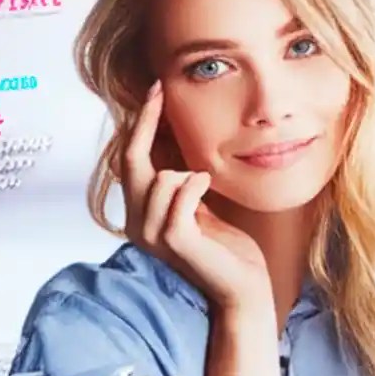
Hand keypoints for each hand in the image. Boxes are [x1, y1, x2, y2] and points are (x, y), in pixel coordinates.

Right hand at [121, 81, 273, 311]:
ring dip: (189, 175)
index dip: (140, 125)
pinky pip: (180, 193)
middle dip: (148, 124)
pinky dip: (196, 184)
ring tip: (207, 189)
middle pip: (132, 163)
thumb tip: (176, 137)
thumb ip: (180, 181)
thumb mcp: (199, 205)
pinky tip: (208, 188)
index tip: (155, 89)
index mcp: (140, 216)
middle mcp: (137, 226)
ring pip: (161, 177)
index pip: (130, 162)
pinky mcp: (175, 240)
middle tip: (163, 93)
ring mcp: (153, 235)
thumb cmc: (227, 248)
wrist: (245, 286)